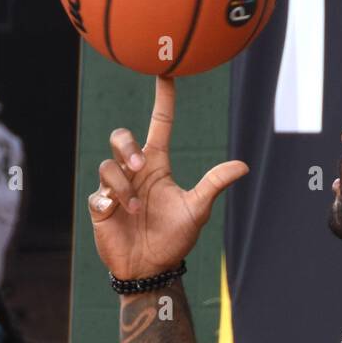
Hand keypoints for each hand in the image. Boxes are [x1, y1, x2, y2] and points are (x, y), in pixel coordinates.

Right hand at [89, 74, 248, 281]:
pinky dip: (110, 200)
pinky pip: (98, 193)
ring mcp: (115, 188)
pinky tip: (120, 213)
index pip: (159, 125)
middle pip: (122, 137)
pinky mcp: (101, 207)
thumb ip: (214, 185)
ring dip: (122, 185)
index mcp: (158, 167)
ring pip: (108, 166)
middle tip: (140, 167)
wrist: (151, 270)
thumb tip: (243, 166)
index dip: (163, 101)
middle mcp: (135, 173)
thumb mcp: (196, 210)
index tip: (165, 73)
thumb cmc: (174, 239)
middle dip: (127, 147)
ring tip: (135, 209)